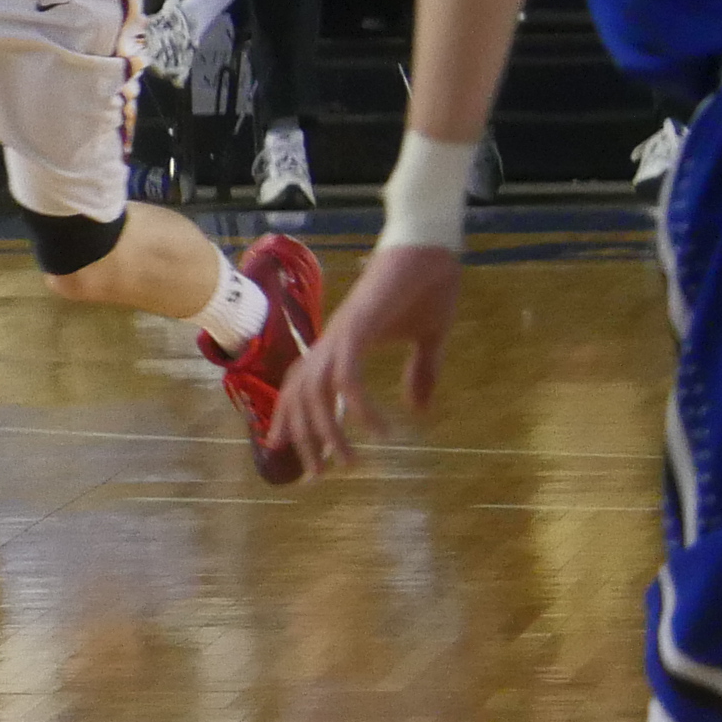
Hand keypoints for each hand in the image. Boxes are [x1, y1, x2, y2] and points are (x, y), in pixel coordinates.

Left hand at [271, 239, 460, 480]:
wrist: (431, 245)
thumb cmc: (428, 286)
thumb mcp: (428, 339)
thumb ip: (421, 372)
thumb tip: (418, 407)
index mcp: (342, 344)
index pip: (303, 387)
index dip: (292, 420)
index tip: (291, 453)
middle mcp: (333, 342)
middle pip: (300, 397)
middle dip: (303, 439)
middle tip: (316, 475)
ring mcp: (343, 334)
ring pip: (317, 393)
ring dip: (328, 432)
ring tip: (348, 464)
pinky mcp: (359, 328)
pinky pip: (349, 378)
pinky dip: (360, 407)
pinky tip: (381, 429)